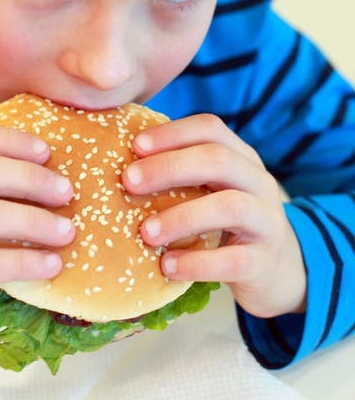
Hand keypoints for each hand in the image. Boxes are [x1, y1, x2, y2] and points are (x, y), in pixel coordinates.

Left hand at [122, 113, 306, 318]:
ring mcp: (267, 222)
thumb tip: (119, 161)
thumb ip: (182, 174)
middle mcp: (259, 182)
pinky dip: (196, 263)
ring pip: (230, 207)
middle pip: (218, 160)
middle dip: (169, 167)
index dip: (172, 133)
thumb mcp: (213, 190)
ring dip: (181, 216)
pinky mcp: (265, 262)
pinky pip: (233, 260)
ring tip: (145, 232)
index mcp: (242, 157)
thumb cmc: (228, 224)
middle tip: (129, 182)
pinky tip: (167, 266)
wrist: (281, 271)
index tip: (134, 146)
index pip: (211, 128)